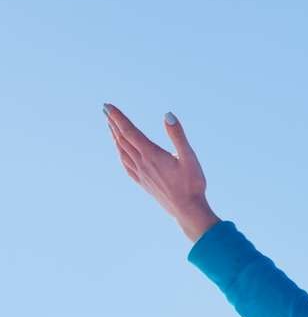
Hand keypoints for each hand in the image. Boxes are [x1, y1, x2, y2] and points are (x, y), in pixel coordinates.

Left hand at [103, 103, 219, 241]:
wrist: (187, 210)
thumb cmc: (192, 184)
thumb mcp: (189, 157)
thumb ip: (178, 136)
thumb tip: (168, 115)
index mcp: (151, 154)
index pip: (129, 131)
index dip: (118, 117)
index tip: (107, 105)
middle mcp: (142, 163)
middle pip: (122, 139)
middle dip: (113, 123)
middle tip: (105, 110)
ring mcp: (141, 173)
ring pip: (122, 151)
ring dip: (115, 137)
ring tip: (111, 127)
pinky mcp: (143, 182)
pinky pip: (126, 165)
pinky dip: (120, 154)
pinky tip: (120, 152)